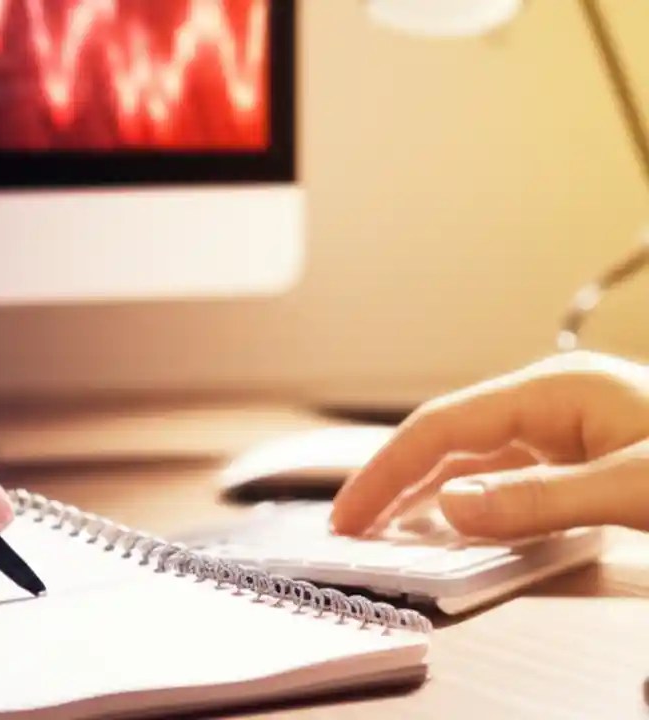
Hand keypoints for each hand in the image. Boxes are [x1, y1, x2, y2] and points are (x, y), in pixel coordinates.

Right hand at [330, 351, 648, 538]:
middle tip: (351, 527)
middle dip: (395, 480)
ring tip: (384, 531)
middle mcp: (556, 404)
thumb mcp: (636, 487)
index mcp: (557, 390)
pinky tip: (452, 530)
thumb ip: (543, 499)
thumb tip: (449, 507)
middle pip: (450, 440)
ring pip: (476, 462)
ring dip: (427, 495)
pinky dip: (471, 506)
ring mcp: (572, 431)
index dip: (387, 470)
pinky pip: (509, 481)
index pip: (443, 425)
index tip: (349, 513)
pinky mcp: (588, 461)